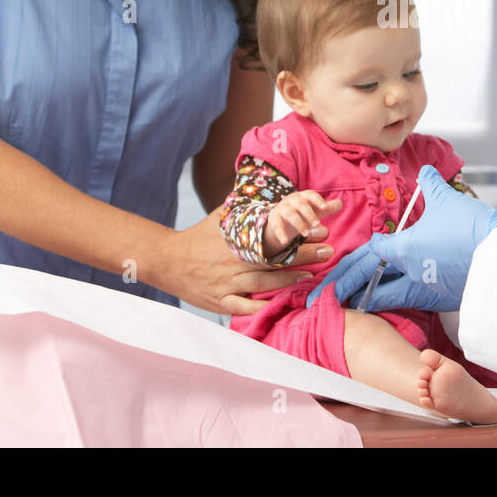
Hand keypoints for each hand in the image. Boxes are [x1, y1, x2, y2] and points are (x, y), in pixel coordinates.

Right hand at [155, 206, 332, 314]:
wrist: (168, 260)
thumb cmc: (199, 236)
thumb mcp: (222, 216)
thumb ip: (246, 206)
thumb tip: (269, 188)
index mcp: (237, 239)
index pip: (275, 236)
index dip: (300, 234)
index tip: (321, 229)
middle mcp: (235, 261)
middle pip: (275, 259)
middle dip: (304, 255)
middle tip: (328, 250)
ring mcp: (228, 283)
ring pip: (264, 284)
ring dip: (289, 281)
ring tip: (310, 275)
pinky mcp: (220, 301)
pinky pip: (243, 307)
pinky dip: (260, 307)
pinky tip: (279, 304)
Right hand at [265, 191, 341, 256]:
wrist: (279, 218)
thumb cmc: (301, 212)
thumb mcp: (314, 210)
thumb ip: (326, 208)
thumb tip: (340, 203)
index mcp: (303, 197)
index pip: (310, 195)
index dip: (318, 200)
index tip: (325, 207)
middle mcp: (292, 201)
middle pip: (300, 204)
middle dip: (309, 213)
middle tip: (317, 224)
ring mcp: (282, 210)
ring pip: (290, 214)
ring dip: (298, 223)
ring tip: (306, 234)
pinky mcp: (274, 221)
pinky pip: (277, 226)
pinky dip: (280, 233)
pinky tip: (285, 242)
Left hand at [307, 165, 496, 312]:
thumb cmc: (473, 228)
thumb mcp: (448, 200)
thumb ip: (432, 185)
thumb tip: (426, 170)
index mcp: (405, 248)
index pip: (368, 255)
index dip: (348, 265)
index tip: (330, 276)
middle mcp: (410, 273)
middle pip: (370, 283)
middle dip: (346, 289)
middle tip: (325, 297)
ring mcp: (426, 290)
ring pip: (389, 297)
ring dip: (369, 299)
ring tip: (354, 303)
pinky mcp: (443, 300)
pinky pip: (411, 302)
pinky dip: (396, 300)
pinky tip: (393, 300)